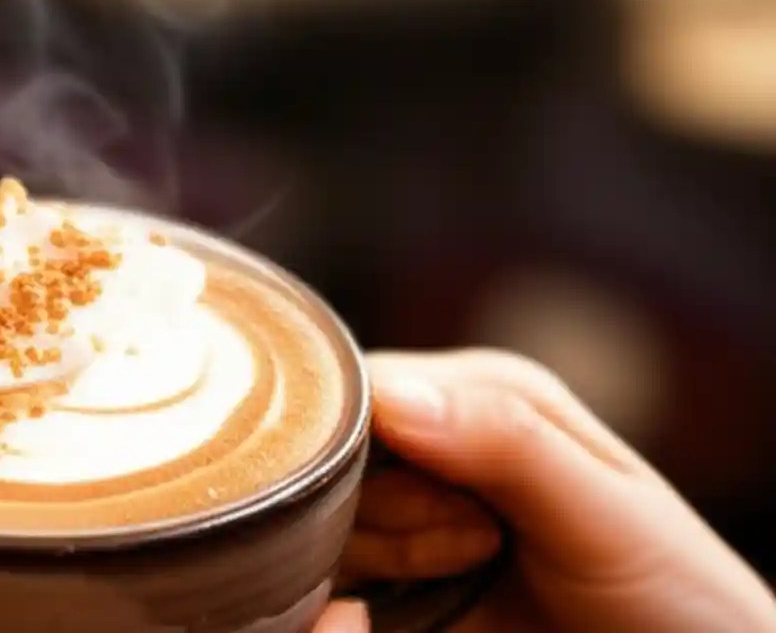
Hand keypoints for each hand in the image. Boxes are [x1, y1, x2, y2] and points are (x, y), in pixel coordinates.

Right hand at [316, 349, 775, 631]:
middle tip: (475, 543)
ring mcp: (407, 518)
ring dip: (390, 556)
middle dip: (389, 509)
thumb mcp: (599, 506)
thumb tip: (393, 392)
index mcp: (479, 398)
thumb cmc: (669, 589)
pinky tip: (415, 607)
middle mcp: (432, 447)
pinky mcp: (392, 587)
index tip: (440, 495)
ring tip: (473, 569)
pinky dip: (355, 602)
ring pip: (324, 521)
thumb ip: (505, 440)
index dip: (370, 439)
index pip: (362, 386)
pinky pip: (329, 580)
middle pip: (332, 457)